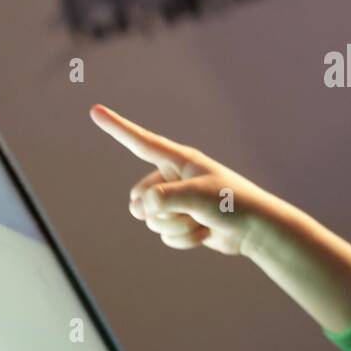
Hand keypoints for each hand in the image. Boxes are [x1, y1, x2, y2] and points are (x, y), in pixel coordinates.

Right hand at [90, 104, 287, 257]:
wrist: (256, 230)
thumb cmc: (232, 204)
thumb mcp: (197, 196)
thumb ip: (165, 198)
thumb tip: (141, 208)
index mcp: (179, 160)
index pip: (141, 142)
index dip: (117, 127)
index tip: (95, 111)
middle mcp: (175, 178)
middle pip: (140, 197)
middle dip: (157, 211)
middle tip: (186, 211)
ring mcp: (178, 202)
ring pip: (153, 221)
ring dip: (176, 228)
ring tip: (202, 221)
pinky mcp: (183, 222)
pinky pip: (165, 236)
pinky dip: (184, 240)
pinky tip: (205, 233)